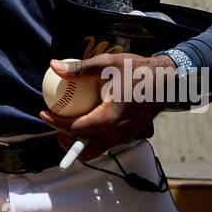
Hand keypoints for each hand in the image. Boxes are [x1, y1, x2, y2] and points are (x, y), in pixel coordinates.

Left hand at [38, 54, 173, 163]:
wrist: (167, 81)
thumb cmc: (138, 70)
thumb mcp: (108, 63)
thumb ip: (80, 67)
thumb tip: (54, 66)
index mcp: (111, 117)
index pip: (77, 129)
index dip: (56, 124)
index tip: (44, 113)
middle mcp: (118, 133)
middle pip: (85, 148)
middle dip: (66, 140)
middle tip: (54, 123)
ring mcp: (125, 137)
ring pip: (96, 149)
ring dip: (79, 141)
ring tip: (66, 124)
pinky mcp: (129, 135)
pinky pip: (106, 142)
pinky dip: (92, 136)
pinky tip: (86, 118)